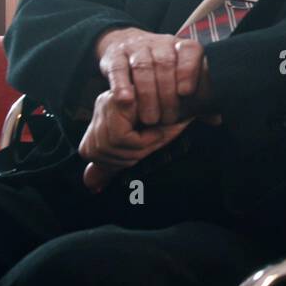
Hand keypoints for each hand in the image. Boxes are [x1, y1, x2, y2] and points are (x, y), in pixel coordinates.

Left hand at [79, 89, 193, 192]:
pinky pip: (121, 137)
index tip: (137, 154)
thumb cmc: (170, 123)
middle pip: (97, 151)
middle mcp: (102, 104)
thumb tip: (90, 185)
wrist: (195, 100)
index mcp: (102, 115)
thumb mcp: (141, 148)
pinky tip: (157, 132)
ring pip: (110, 144)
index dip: (114, 162)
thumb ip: (114, 165)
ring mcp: (109, 100)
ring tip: (155, 138)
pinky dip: (142, 141)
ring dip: (137, 149)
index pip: (89, 151)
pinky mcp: (120, 100)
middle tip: (150, 146)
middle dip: (126, 158)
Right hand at [94, 27, 205, 126]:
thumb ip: (197, 98)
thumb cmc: (160, 70)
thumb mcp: (180, 79)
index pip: (190, 50)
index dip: (189, 70)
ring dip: (147, 94)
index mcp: (180, 47)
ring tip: (151, 118)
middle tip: (167, 119)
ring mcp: (137, 48)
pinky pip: (119, 69)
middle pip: (165, 64)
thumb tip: (217, 118)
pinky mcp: (116, 56)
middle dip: (166, 93)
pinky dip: (122, 85)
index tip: (186, 92)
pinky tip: (126, 100)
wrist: (125, 43)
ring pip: (143, 67)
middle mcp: (160, 43)